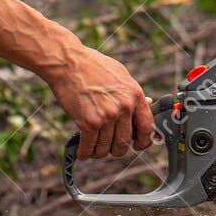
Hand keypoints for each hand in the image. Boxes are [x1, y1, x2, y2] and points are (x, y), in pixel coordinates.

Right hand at [50, 45, 156, 160]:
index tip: (137, 145)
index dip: (143, 142)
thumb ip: (132, 93)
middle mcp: (124, 107)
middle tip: (109, 147)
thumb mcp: (121, 75)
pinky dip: (85, 152)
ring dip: (99, 152)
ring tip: (93, 149)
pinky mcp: (89, 122)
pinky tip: (82, 152)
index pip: (147, 127)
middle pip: (124, 142)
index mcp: (135, 95)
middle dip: (116, 149)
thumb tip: (146, 103)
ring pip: (106, 147)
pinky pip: (89, 146)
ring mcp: (107, 116)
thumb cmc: (92, 66)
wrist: (68, 63)